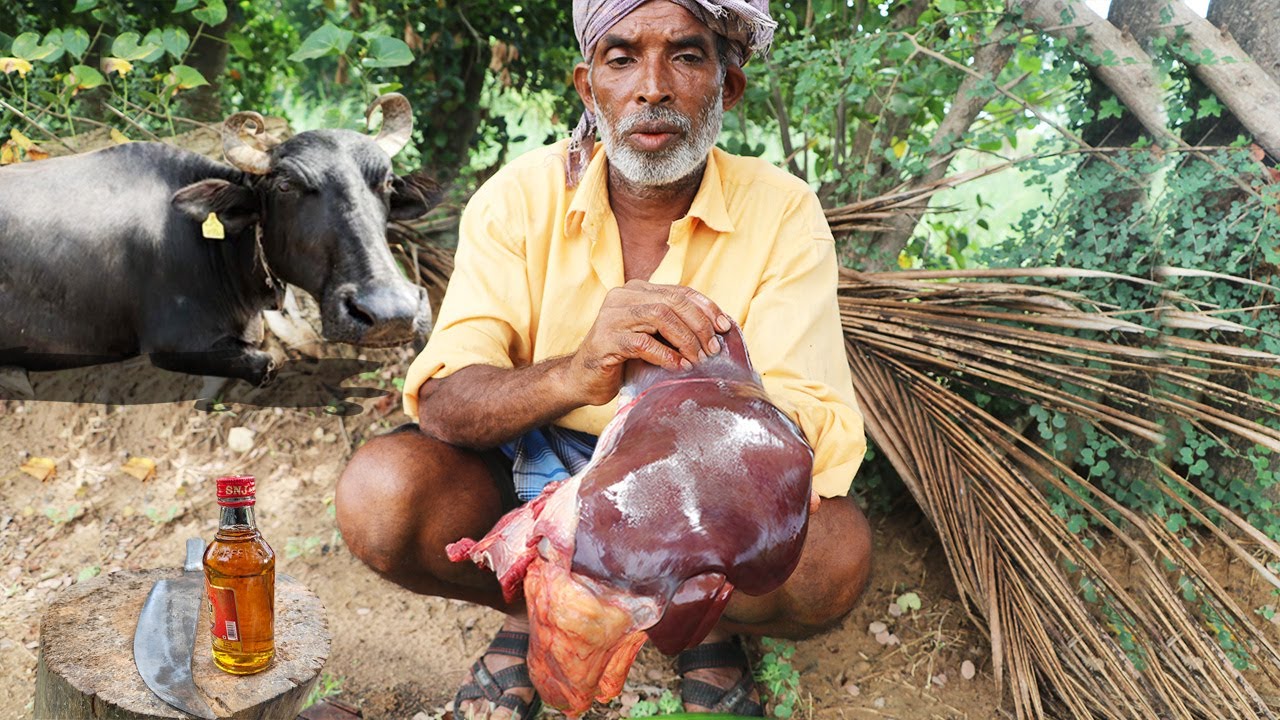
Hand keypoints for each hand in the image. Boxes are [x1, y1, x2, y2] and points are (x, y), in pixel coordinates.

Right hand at [566, 280, 730, 404]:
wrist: (583, 379)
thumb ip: (674, 325)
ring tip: (698, 359)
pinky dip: (665, 355)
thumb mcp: (652, 336)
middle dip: (698, 325)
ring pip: (659, 316)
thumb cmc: (623, 358)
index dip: (705, 307)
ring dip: (685, 339)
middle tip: (713, 348)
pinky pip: (642, 343)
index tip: (724, 326)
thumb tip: (716, 329)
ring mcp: (611, 317)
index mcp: (637, 290)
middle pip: (672, 301)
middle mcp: (622, 297)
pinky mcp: (605, 340)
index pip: (679, 291)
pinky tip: (678, 367)